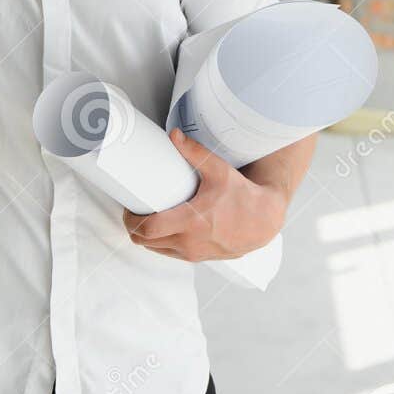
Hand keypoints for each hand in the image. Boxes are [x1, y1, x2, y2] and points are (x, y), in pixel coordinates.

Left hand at [123, 130, 287, 262]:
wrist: (264, 221)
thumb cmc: (243, 196)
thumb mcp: (219, 170)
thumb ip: (194, 152)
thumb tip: (174, 135)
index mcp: (191, 222)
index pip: (147, 229)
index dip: (131, 220)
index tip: (129, 208)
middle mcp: (190, 243)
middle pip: (146, 242)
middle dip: (135, 228)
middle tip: (135, 211)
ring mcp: (194, 254)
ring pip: (157, 250)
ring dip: (149, 237)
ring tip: (149, 218)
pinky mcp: (199, 258)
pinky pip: (172, 253)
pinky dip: (164, 243)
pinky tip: (167, 228)